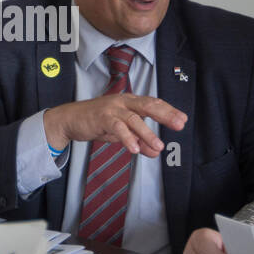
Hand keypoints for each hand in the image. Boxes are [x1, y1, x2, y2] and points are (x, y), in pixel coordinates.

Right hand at [43, 94, 185, 156]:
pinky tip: (134, 149)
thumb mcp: (121, 132)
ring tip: (158, 146)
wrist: (70, 119)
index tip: (182, 120)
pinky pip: (117, 127)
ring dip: (147, 133)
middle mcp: (123, 101)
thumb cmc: (97, 122)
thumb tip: (155, 152)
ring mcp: (112, 108)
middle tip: (179, 124)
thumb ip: (139, 141)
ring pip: (133, 119)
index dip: (168, 111)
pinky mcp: (101, 117)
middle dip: (165, 114)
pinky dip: (127, 138)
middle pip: (148, 105)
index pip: (153, 103)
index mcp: (130, 102)